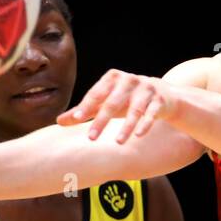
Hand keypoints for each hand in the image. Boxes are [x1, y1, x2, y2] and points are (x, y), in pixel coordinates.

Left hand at [58, 69, 176, 143]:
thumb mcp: (105, 102)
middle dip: (102, 121)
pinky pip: (152, 114)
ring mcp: (146, 89)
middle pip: (113, 103)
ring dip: (126, 127)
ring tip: (118, 142)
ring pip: (135, 110)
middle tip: (91, 138)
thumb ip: (84, 111)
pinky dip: (145, 124)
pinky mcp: (159, 100)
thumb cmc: (127, 99)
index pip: (96, 93)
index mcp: (113, 78)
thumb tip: (58, 122)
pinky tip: (138, 136)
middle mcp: (129, 81)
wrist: (162, 94)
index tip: (76, 119)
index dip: (86, 106)